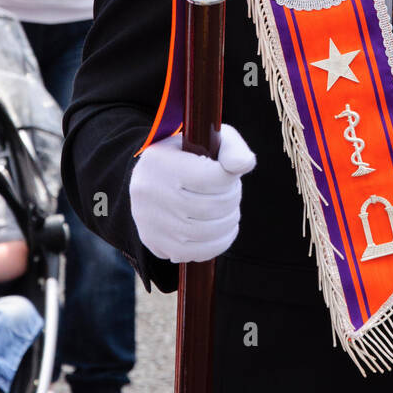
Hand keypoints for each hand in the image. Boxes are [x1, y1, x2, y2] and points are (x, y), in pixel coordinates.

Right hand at [129, 124, 256, 263]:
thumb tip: (244, 164)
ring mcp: (147, 220)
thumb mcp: (210, 139)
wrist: (156, 177)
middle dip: (231, 201)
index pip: (210, 178)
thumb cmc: (190, 155)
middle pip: (209, 208)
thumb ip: (232, 148)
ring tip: (229, 212)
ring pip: (203, 233)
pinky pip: (193, 253)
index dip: (230, 180)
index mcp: (160, 160)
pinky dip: (216, 244)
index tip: (230, 176)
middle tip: (232, 194)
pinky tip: (221, 232)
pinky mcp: (153, 241)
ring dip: (228, 224)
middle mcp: (147, 191)